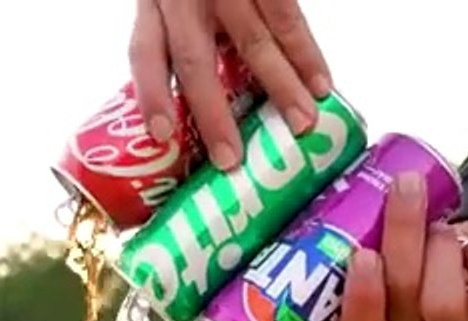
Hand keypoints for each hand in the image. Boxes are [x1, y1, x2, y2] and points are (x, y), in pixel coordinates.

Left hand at [129, 0, 331, 169]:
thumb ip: (177, 33)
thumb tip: (193, 105)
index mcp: (156, 0)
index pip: (145, 52)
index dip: (152, 95)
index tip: (162, 135)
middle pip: (195, 59)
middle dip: (214, 113)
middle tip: (231, 158)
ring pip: (254, 41)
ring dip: (281, 87)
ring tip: (301, 124)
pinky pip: (289, 17)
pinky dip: (307, 53)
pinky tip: (322, 83)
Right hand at [336, 173, 467, 320]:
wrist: (465, 264)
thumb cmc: (409, 250)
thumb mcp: (378, 245)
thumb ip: (359, 233)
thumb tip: (350, 187)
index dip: (360, 298)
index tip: (363, 254)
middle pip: (403, 295)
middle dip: (404, 233)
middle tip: (405, 184)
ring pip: (445, 301)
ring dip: (441, 246)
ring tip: (439, 228)